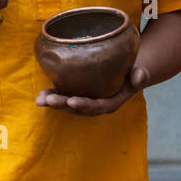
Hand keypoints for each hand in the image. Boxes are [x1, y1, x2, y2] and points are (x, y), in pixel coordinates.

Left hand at [35, 65, 150, 115]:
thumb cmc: (134, 72)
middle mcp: (96, 105)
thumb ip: (141, 76)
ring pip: (68, 104)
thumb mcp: (141, 73)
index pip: (96, 106)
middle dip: (62, 104)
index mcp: (110, 103)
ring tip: (39, 99)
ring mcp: (86, 101)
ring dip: (54, 102)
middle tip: (48, 100)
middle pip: (78, 108)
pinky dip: (53, 96)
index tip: (72, 101)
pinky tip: (41, 95)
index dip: (84, 105)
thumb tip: (139, 76)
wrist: (127, 72)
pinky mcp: (78, 94)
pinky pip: (64, 96)